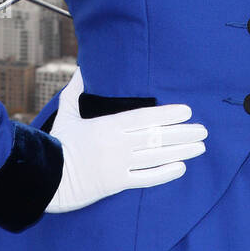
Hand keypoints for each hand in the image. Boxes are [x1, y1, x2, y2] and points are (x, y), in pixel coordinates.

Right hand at [46, 67, 207, 212]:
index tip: (187, 111)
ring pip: (157, 157)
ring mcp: (118, 165)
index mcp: (107, 126)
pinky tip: (181, 168)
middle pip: (157, 137)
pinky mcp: (117, 184)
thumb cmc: (56, 143)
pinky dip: (165, 173)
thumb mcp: (66, 113)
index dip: (168, 114)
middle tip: (204, 130)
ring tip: (200, 146)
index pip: (144, 117)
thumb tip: (83, 66)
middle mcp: (117, 145)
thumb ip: (76, 89)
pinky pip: (146, 179)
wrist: (46, 179)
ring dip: (181, 151)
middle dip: (183, 133)